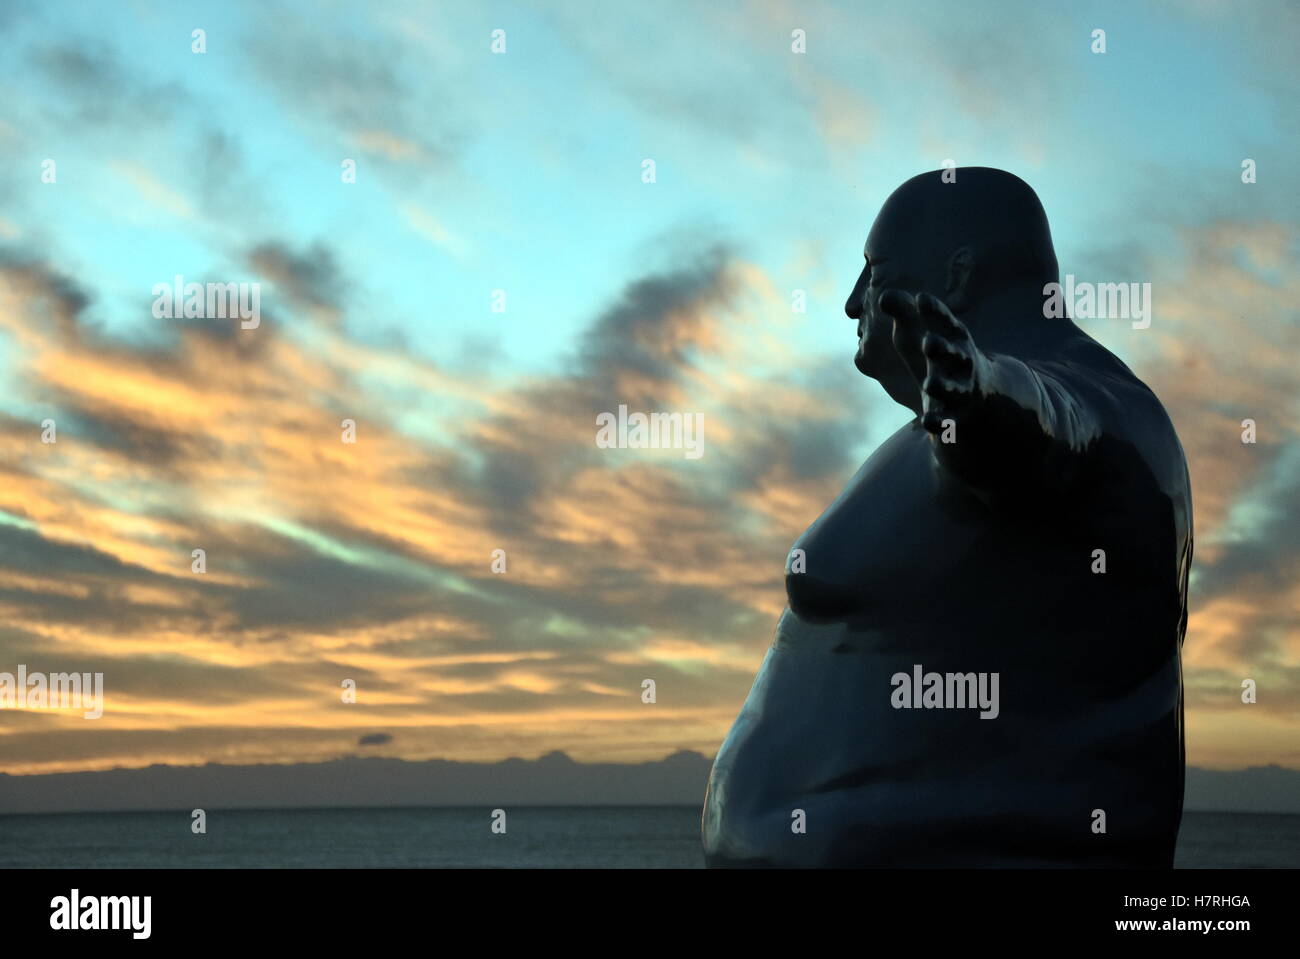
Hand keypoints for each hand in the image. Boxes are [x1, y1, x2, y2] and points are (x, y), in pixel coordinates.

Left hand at [880, 290, 985, 436]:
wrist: (980, 398)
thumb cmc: (942, 359)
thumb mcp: (921, 337)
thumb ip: (905, 316)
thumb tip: (885, 295)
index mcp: (955, 340)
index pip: (946, 322)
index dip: (934, 311)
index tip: (921, 299)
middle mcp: (962, 363)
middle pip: (954, 354)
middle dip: (942, 349)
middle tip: (928, 342)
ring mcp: (961, 391)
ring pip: (953, 389)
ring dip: (942, 386)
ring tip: (930, 384)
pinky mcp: (956, 417)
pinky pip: (948, 421)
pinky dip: (939, 422)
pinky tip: (928, 422)